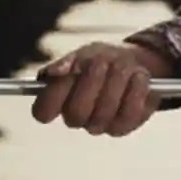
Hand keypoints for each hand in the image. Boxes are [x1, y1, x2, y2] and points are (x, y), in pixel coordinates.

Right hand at [31, 43, 171, 136]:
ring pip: (104, 112)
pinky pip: (129, 113)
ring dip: (117, 81)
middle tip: (104, 61)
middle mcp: (76, 116)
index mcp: (59, 98)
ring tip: (125, 64)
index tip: (65, 75)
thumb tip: (53, 72)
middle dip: (92, 82)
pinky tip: (138, 77)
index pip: (42, 111)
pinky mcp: (123, 127)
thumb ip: (70, 62)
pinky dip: (136, 90)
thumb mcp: (87, 53)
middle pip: (75, 113)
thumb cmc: (104, 59)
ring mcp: (99, 124)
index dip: (50, 98)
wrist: (136, 63)